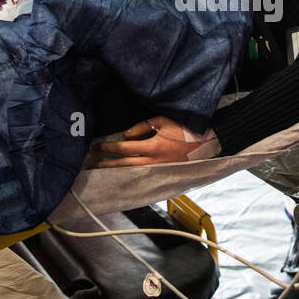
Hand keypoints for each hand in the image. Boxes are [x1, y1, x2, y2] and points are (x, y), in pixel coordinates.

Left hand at [92, 116, 218, 166]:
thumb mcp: (162, 120)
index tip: (97, 146)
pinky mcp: (165, 173)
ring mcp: (160, 170)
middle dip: (106, 165)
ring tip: (102, 173)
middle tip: (91, 165)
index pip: (124, 148)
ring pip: (133, 174)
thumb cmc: (186, 128)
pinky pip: (144, 177)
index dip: (108, 147)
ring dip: (116, 173)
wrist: (207, 141)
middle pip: (124, 165)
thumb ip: (142, 127)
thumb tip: (126, 136)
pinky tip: (123, 177)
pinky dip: (132, 177)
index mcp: (153, 147)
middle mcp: (154, 162)